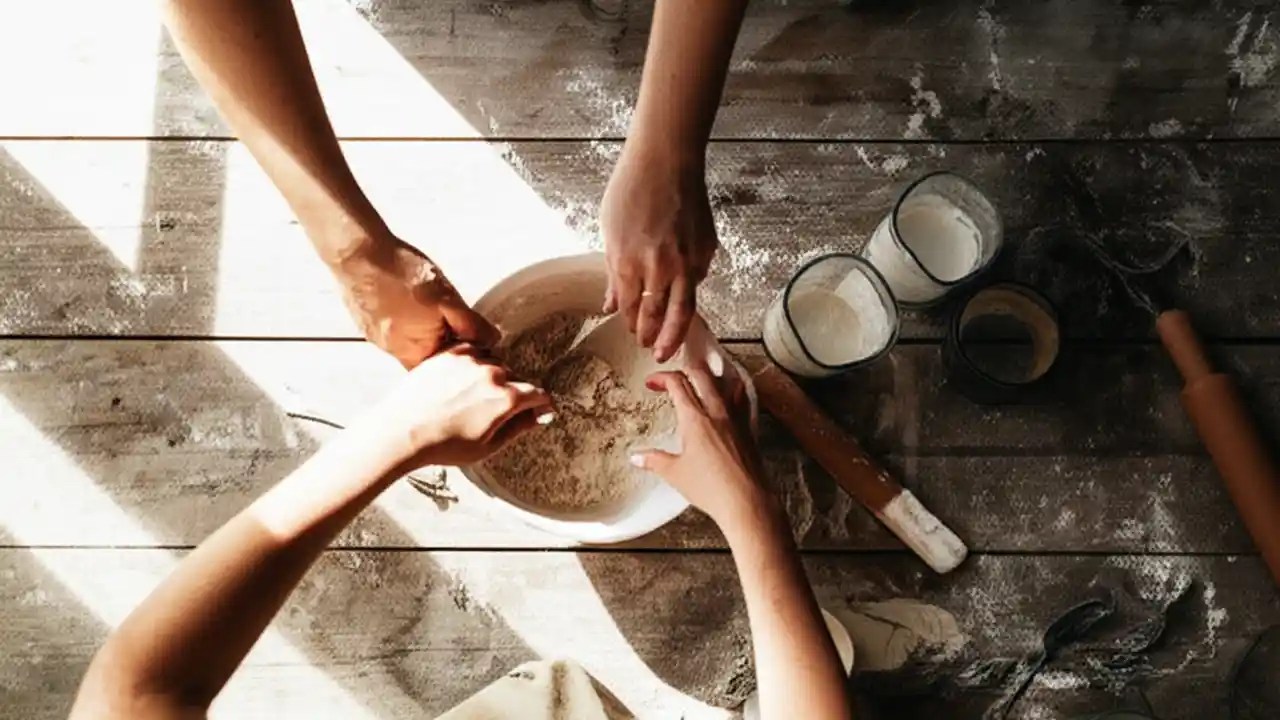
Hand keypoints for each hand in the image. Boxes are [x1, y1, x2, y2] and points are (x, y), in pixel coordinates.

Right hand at [333, 237, 499, 368]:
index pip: (446, 372)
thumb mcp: (447, 298)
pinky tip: (407, 300)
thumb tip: (492, 341)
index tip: (473, 341)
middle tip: (453, 320)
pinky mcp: (364, 322)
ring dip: (423, 331)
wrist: (356, 253)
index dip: (462, 359)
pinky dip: (402, 321)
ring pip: (408, 343)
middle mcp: (393, 351)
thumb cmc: (401, 274)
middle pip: (426, 359)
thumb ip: (470, 324)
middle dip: (443, 344)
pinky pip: (390, 329)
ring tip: (429, 306)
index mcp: (416, 352)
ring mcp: (376, 337)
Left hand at [367, 345, 553, 468]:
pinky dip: (474, 363)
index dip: (540, 403)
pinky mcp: (449, 354)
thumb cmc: (442, 445)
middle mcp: (492, 374)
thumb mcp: (487, 447)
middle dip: (513, 392)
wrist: (403, 431)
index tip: (539, 408)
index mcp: (505, 398)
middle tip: (495, 411)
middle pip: (515, 378)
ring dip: (492, 376)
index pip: (537, 393)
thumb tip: (540, 415)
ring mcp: (470, 361)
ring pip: (495, 363)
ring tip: (473, 398)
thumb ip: (518, 427)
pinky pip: (473, 352)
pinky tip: (462, 381)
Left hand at [600, 143, 718, 361]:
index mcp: (629, 263)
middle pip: (657, 318)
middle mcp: (659, 268)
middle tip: (652, 351)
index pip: (631, 309)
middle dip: (652, 338)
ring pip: (683, 310)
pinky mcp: (706, 250)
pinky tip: (682, 297)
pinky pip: (697, 280)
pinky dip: (689, 292)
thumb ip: (614, 272)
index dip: (631, 324)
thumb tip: (611, 304)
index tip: (632, 333)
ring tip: (670, 347)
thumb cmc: (632, 189)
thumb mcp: (610, 230)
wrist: (666, 161)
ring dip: (675, 333)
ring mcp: (687, 261)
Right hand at [631, 367, 763, 525]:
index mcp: (695, 419)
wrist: (746, 501)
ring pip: (725, 382)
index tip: (653, 382)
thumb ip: (654, 460)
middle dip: (684, 371)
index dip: (662, 378)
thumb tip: (637, 457)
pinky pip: (742, 399)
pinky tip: (731, 395)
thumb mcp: (675, 473)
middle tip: (674, 378)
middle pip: (701, 375)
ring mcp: (736, 418)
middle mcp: (717, 412)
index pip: (677, 384)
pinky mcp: (749, 429)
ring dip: (710, 376)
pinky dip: (733, 390)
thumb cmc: (711, 488)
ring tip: (702, 378)